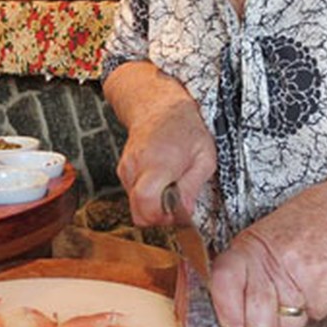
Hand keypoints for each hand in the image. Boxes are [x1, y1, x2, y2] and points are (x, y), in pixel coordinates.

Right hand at [116, 93, 215, 226]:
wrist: (160, 108)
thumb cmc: (186, 129)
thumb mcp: (204, 157)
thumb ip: (192, 187)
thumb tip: (184, 214)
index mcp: (159, 162)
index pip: (148, 204)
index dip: (164, 217)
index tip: (179, 211)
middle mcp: (137, 167)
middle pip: (139, 213)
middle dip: (160, 217)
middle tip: (177, 204)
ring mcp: (126, 169)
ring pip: (136, 207)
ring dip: (154, 206)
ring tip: (171, 186)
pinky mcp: (122, 171)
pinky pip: (134, 196)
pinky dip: (148, 196)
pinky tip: (161, 180)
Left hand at [209, 166, 326, 326]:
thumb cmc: (304, 226)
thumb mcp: (263, 240)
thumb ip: (245, 275)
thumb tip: (234, 324)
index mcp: (247, 248)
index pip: (222, 284)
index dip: (226, 313)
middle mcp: (269, 260)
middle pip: (257, 319)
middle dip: (268, 326)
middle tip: (276, 309)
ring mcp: (296, 272)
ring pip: (288, 325)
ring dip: (297, 316)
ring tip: (301, 287)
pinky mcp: (323, 282)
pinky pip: (316, 315)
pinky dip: (320, 305)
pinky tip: (319, 281)